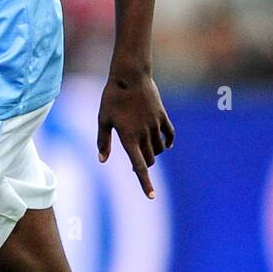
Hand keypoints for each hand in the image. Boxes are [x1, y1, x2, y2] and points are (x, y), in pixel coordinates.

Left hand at [97, 71, 174, 198]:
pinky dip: (168, 143)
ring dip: (154, 153)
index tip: (152, 197)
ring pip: (160, 149)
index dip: (145, 183)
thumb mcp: (103, 119)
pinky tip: (166, 145)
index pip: (139, 166)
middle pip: (151, 160)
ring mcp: (155, 125)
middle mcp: (144, 134)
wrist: (130, 75)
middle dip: (144, 164)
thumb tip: (102, 160)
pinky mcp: (163, 116)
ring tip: (145, 148)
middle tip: (135, 162)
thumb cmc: (112, 97)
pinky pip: (170, 135)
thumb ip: (103, 141)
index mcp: (128, 137)